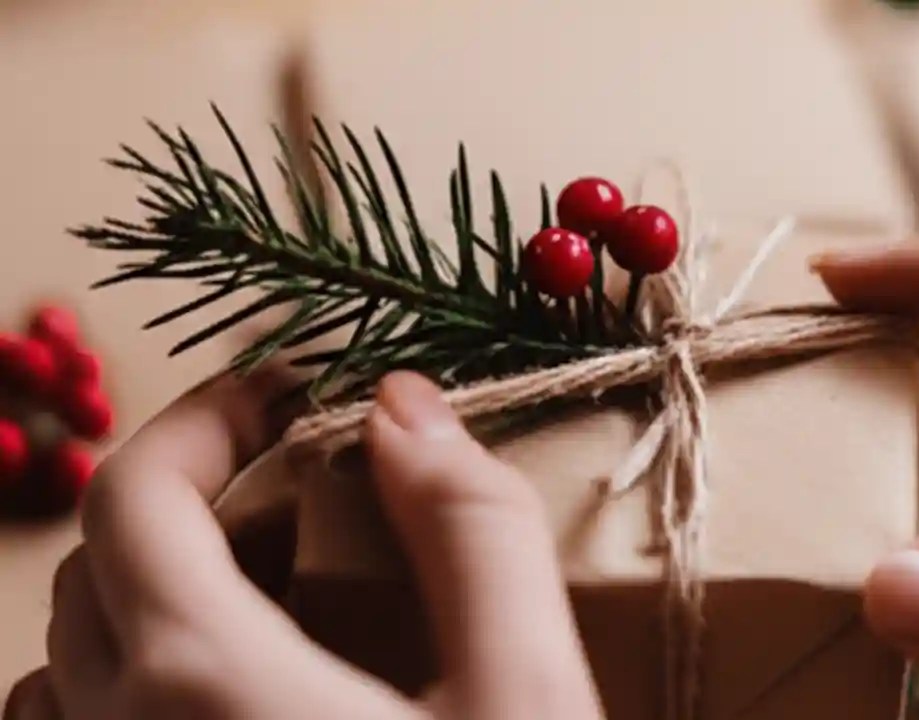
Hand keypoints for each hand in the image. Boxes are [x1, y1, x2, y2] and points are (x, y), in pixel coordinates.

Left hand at [3, 371, 599, 719]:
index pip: (141, 488)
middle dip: (190, 494)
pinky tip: (228, 710)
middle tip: (298, 477)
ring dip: (149, 597)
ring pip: (71, 672)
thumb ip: (474, 532)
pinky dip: (129, 695)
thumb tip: (406, 408)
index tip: (292, 387)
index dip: (209, 411)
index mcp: (203, 681)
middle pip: (98, 568)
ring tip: (266, 590)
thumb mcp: (526, 695)